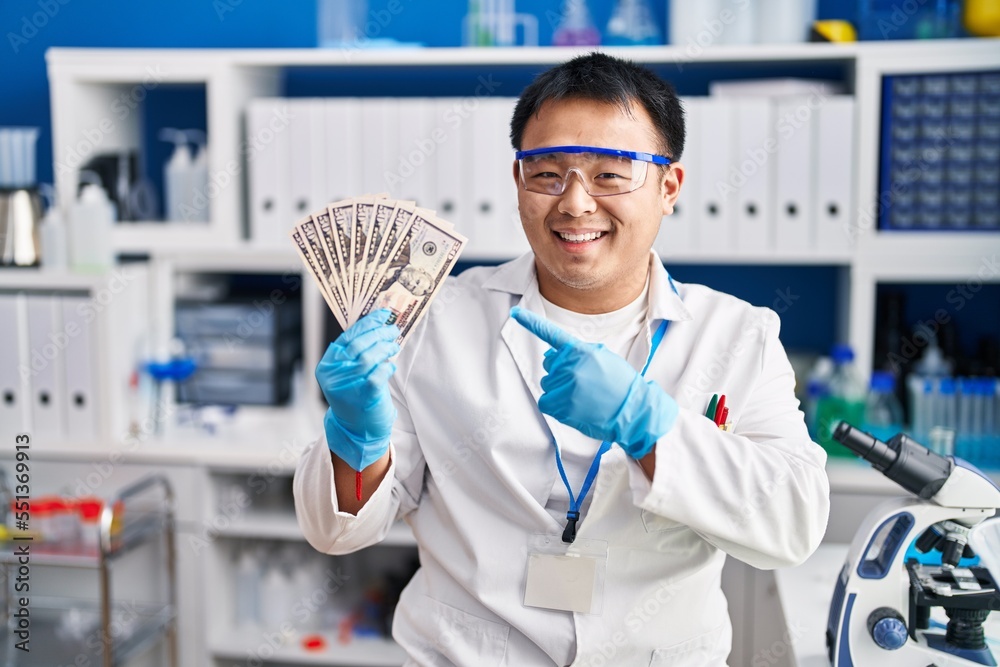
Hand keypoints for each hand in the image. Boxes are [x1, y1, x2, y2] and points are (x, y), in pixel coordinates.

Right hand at [316, 309, 399, 470]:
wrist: (357, 430)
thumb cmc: (356, 395)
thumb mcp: (348, 373)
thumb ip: (356, 352)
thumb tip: (377, 324)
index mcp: (327, 366)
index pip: (347, 337)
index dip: (367, 323)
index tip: (382, 314)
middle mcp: (333, 375)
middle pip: (359, 345)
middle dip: (379, 333)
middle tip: (393, 328)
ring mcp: (347, 386)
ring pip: (370, 357)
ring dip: (385, 347)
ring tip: (394, 344)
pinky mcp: (363, 396)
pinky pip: (378, 374)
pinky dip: (387, 366)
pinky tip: (391, 365)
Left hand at [510, 306, 677, 458]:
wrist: (633, 410)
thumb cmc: (620, 384)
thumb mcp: (603, 357)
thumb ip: (579, 352)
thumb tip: (553, 354)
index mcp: (580, 350)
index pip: (551, 334)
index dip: (530, 322)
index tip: (515, 313)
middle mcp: (569, 365)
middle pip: (549, 364)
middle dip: (560, 371)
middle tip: (583, 382)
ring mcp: (564, 385)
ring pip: (547, 383)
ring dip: (559, 389)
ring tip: (582, 396)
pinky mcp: (561, 405)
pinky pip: (545, 401)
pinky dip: (555, 405)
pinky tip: (573, 406)